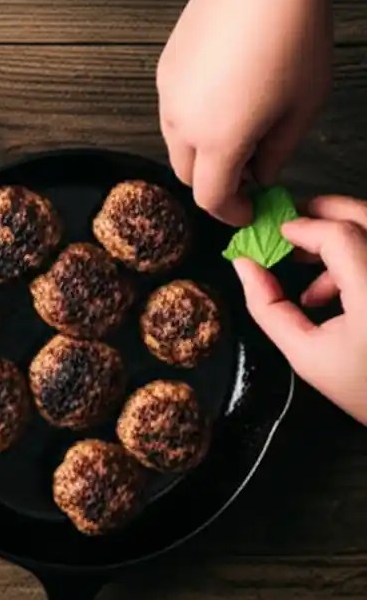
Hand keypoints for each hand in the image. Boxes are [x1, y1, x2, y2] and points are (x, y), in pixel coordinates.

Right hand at [158, 0, 333, 225]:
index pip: (211, 198)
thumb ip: (279, 151)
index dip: (232, 212)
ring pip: (177, 143)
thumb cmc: (292, 33)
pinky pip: (173, 109)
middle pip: (187, 175)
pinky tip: (227, 94)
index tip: (248, 211)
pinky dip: (195, 118)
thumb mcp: (304, 105)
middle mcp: (183, 122)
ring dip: (203, 150)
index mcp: (220, 139)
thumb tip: (263, 173)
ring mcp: (168, 95)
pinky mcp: (165, 70)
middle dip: (216, 183)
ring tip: (240, 127)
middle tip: (249, 173)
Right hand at [234, 196, 366, 424]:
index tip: (274, 236)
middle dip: (322, 212)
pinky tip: (333, 287)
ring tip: (307, 267)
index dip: (303, 227)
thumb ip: (268, 307)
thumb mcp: (304, 353)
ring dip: (338, 232)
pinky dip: (354, 252)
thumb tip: (244, 265)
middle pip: (364, 215)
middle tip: (290, 225)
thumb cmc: (364, 388)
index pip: (340, 236)